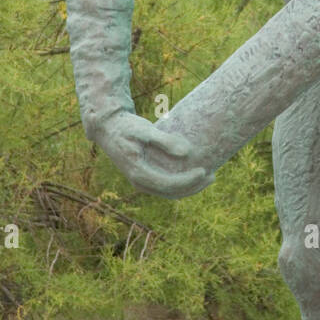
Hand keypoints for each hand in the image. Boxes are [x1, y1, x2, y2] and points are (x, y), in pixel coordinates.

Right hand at [92, 111, 214, 198]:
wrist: (107, 128)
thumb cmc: (126, 126)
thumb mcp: (144, 130)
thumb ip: (165, 141)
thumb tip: (187, 152)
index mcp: (138, 172)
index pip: (169, 184)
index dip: (189, 180)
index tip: (204, 170)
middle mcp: (139, 182)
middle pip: (172, 193)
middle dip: (194, 187)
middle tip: (212, 175)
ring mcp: (142, 181)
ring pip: (170, 192)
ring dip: (190, 187)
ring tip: (209, 176)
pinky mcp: (145, 177)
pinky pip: (166, 187)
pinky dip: (182, 183)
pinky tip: (195, 173)